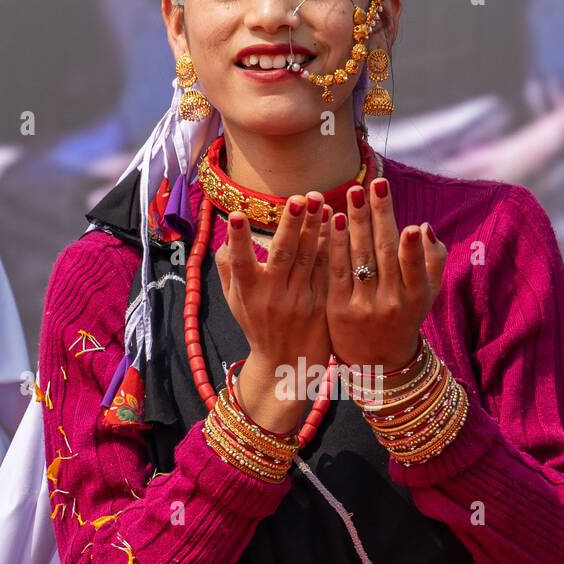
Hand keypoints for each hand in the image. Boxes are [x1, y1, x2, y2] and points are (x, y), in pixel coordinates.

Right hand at [214, 194, 332, 432]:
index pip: (240, 263)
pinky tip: (337, 223)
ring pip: (310, 259)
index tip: (238, 215)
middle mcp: (274, 297)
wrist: (286, 366)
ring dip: (315, 228)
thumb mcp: (234, 301)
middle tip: (299, 197)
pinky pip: (328, 271)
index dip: (239, 240)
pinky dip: (332, 246)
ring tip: (320, 201)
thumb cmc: (256, 325)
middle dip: (291, 224)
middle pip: (283, 255)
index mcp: (248, 293)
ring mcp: (301, 302)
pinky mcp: (323, 305)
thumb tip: (226, 234)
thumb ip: (227, 267)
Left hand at [326, 176, 446, 371]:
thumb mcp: (429, 293)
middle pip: (384, 255)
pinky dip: (336, 244)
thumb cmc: (406, 316)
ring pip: (359, 259)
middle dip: (380, 217)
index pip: (413, 268)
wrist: (377, 362)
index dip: (412, 250)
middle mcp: (391, 303)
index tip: (411, 227)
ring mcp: (362, 307)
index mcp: (417, 298)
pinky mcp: (337, 309)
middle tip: (374, 185)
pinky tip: (336, 220)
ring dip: (356, 223)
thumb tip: (423, 227)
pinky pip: (337, 271)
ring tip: (354, 193)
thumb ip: (433, 259)